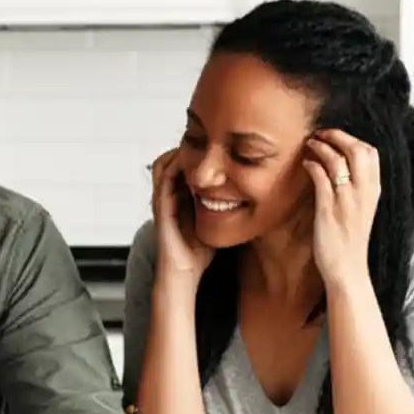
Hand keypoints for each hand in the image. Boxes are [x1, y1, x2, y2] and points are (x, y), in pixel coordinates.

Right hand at [150, 148, 214, 285]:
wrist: (183, 273)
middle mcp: (168, 194)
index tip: (217, 143)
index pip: (182, 163)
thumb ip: (226, 206)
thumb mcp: (217, 221)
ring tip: (200, 147)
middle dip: (187, 146)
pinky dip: (178, 167)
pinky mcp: (161, 207)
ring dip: (181, 152)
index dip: (196, 150)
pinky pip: (165, 179)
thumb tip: (252, 195)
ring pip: (164, 163)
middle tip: (208, 140)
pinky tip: (195, 164)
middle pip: (170, 157)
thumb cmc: (199, 251)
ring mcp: (162, 199)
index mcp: (179, 196)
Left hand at [302, 129, 380, 287]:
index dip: (352, 139)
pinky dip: (312, 165)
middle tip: (320, 134)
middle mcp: (364, 193)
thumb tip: (344, 171)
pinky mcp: (329, 210)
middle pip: (358, 150)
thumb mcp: (362, 212)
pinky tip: (305, 164)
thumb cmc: (350, 243)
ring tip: (309, 144)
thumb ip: (358, 191)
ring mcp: (347, 201)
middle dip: (338, 136)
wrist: (347, 271)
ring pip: (338, 160)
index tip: (336, 137)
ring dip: (321, 147)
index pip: (371, 153)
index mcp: (374, 192)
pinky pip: (321, 178)